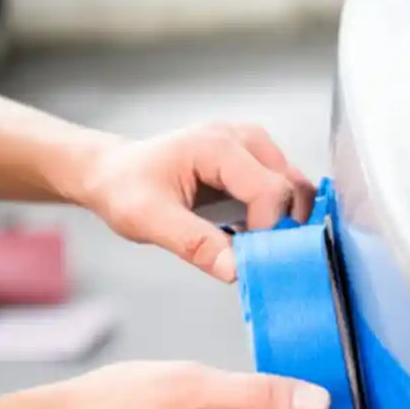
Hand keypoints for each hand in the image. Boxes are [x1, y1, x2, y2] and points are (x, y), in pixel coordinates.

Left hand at [76, 123, 315, 281]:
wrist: (114, 172)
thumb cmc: (125, 188)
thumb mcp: (148, 219)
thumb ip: (194, 244)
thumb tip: (236, 270)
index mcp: (218, 145)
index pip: (272, 190)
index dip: (269, 230)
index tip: (250, 259)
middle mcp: (242, 138)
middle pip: (292, 187)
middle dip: (283, 228)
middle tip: (259, 257)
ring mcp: (252, 147)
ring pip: (295, 189)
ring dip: (284, 223)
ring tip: (255, 246)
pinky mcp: (255, 162)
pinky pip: (284, 191)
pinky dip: (278, 218)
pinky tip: (251, 235)